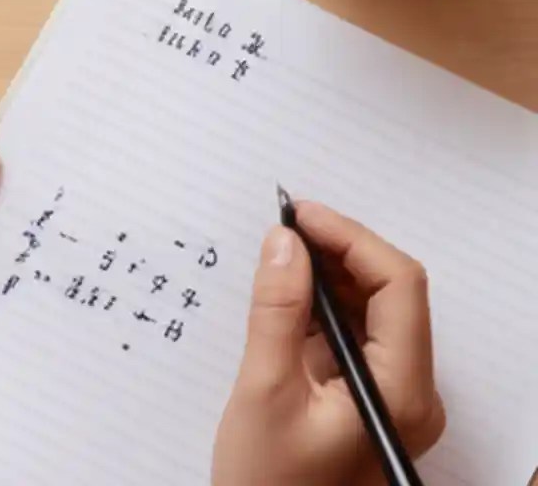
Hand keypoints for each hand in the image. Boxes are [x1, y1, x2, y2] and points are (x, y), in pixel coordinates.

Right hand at [212, 202, 445, 485]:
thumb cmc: (268, 484)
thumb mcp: (263, 390)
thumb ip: (277, 311)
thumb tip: (283, 245)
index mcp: (402, 392)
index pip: (398, 286)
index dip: (350, 239)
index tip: (301, 217)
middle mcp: (411, 392)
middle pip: (391, 294)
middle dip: (338, 251)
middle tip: (284, 227)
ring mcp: (392, 397)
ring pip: (372, 311)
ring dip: (329, 276)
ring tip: (279, 253)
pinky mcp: (366, 399)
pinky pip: (354, 336)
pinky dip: (322, 308)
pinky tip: (285, 296)